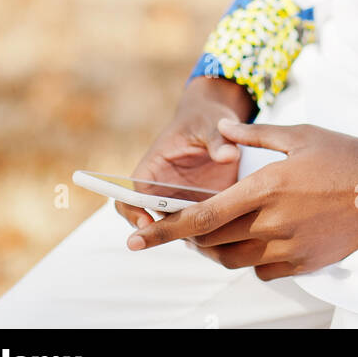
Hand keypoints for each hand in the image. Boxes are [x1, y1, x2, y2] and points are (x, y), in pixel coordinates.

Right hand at [115, 76, 254, 230]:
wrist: (218, 121)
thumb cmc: (206, 118)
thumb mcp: (211, 124)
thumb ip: (218, 140)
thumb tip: (228, 155)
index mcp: (152, 169)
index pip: (129, 196)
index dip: (133, 211)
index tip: (148, 222)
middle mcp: (163, 191)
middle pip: (151, 222)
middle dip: (165, 234)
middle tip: (188, 238)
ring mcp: (182, 203)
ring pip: (177, 231)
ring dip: (190, 238)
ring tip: (212, 237)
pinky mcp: (203, 208)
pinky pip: (201, 230)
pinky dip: (211, 236)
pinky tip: (228, 234)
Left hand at [124, 121, 357, 278]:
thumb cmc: (342, 154)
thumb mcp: (297, 134)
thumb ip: (254, 136)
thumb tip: (224, 131)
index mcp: (264, 187)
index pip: (202, 217)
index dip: (165, 229)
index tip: (137, 238)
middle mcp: (271, 222)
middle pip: (212, 242)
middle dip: (191, 236)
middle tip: (186, 223)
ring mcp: (288, 246)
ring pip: (233, 260)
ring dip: (218, 248)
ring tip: (220, 230)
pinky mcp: (304, 262)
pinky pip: (262, 270)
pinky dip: (250, 259)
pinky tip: (258, 239)